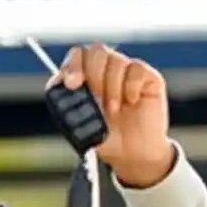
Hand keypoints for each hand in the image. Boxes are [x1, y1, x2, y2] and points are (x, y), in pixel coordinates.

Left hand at [51, 43, 174, 187]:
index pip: (77, 55)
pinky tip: (132, 102)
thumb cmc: (106, 138)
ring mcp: (127, 72)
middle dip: (93, 75)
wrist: (132, 155)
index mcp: (86, 78)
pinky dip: (131, 87)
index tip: (72, 84)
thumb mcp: (80, 126)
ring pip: (116, 61)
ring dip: (112, 88)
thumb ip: (67, 104)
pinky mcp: (148, 77)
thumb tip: (58, 83)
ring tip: (113, 110)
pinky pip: (136, 69)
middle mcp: (106, 70)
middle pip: (96, 51)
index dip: (73, 65)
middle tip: (96, 99)